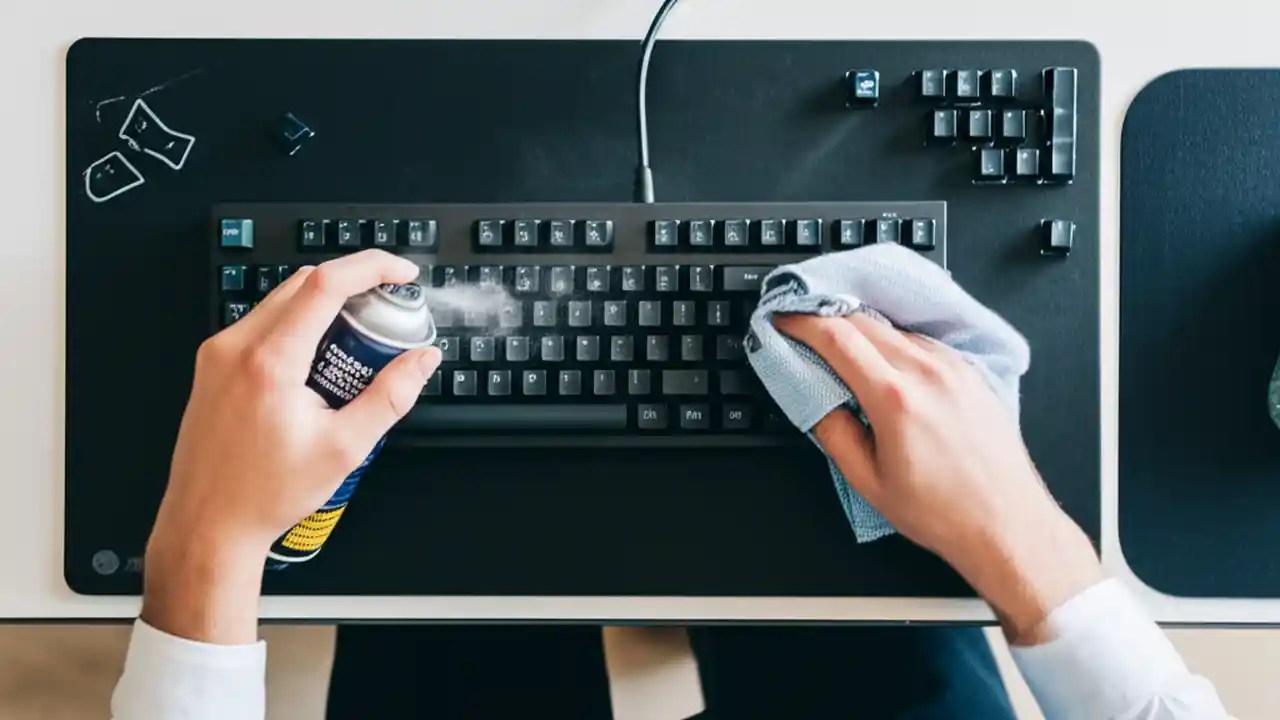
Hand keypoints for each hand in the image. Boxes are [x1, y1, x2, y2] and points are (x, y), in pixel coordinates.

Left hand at [142, 250, 441, 643]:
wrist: (207, 524)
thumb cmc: (265, 494)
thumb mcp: (344, 447)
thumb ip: (390, 396)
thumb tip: (422, 360)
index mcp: (269, 362)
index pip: (325, 284)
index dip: (371, 267)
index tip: (401, 273)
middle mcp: (236, 348)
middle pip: (304, 284)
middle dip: (353, 285)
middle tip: (388, 309)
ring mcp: (218, 354)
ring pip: (282, 301)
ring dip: (325, 306)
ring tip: (358, 341)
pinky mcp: (213, 366)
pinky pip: (262, 324)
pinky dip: (299, 325)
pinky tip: (320, 361)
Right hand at [774, 313, 1101, 642]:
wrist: (1006, 522)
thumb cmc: (942, 512)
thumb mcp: (868, 482)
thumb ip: (833, 432)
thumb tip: (813, 399)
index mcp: (895, 399)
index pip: (837, 337)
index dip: (802, 322)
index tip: (782, 319)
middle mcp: (927, 372)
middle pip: (863, 320)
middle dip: (825, 317)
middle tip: (801, 327)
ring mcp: (952, 367)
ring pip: (892, 327)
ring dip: (859, 327)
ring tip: (838, 346)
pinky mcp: (969, 371)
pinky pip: (920, 340)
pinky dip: (892, 340)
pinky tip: (882, 360)